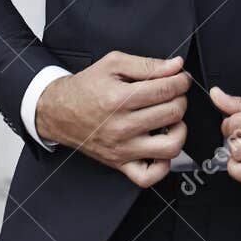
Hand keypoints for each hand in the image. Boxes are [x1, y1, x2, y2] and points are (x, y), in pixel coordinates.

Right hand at [36, 51, 189, 187]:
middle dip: (180, 99)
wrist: (59, 112)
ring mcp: (122, 149)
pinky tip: (161, 145)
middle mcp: (121, 127)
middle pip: (172, 114)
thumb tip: (175, 66)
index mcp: (118, 99)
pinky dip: (164, 164)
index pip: (166, 90)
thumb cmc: (86, 88)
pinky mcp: (120, 164)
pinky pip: (150, 176)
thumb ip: (147, 64)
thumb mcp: (113, 64)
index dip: (181, 80)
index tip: (181, 78)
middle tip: (175, 94)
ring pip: (170, 146)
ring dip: (179, 130)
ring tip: (172, 120)